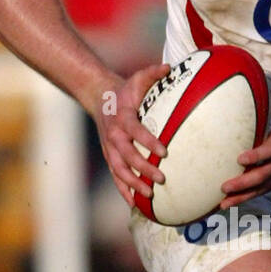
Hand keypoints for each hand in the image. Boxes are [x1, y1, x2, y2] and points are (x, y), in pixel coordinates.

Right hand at [89, 62, 169, 207]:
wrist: (100, 98)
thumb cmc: (126, 90)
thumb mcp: (138, 78)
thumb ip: (154, 73)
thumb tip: (170, 68)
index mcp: (123, 118)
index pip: (136, 131)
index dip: (149, 141)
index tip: (164, 152)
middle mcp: (114, 136)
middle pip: (127, 156)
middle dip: (143, 168)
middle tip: (161, 178)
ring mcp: (110, 149)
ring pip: (119, 170)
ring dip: (133, 184)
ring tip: (150, 195)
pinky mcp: (110, 157)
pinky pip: (116, 177)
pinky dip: (124, 191)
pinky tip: (135, 204)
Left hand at [219, 98, 270, 205]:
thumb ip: (269, 100)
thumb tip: (252, 80)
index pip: (269, 151)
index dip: (256, 156)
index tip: (240, 158)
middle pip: (262, 176)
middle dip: (243, 183)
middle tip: (224, 185)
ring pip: (259, 189)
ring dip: (240, 197)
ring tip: (221, 203)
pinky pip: (260, 193)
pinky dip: (244, 199)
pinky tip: (227, 204)